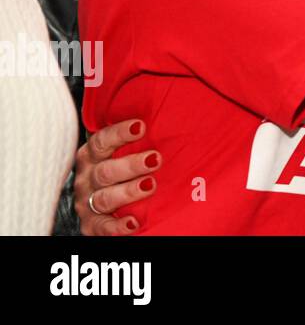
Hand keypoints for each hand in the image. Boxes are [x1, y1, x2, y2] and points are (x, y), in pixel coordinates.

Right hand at [73, 119, 160, 234]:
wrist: (105, 202)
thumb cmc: (124, 168)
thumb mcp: (125, 151)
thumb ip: (140, 140)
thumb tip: (175, 120)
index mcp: (93, 155)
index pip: (101, 141)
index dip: (119, 133)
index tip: (141, 126)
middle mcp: (87, 177)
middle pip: (106, 171)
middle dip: (131, 164)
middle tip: (155, 159)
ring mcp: (87, 202)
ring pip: (105, 197)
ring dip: (128, 192)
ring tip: (150, 185)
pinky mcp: (91, 224)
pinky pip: (101, 227)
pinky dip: (117, 226)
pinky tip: (134, 222)